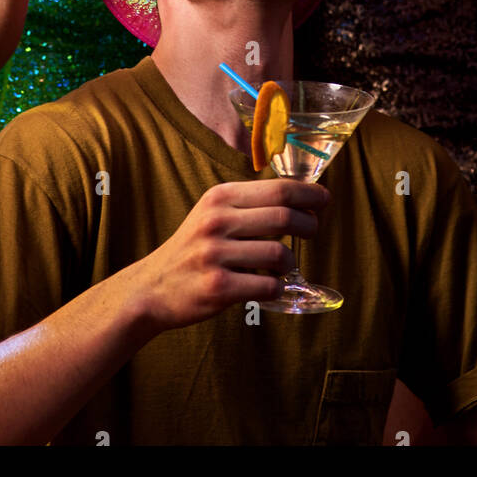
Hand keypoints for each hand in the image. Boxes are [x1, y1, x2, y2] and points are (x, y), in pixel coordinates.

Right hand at [139, 179, 329, 329]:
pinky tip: (270, 286)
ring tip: (283, 267)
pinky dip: (277, 288)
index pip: (278, 188)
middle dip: (309, 224)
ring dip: (290, 263)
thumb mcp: (212, 214)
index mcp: (219, 197)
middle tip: (312, 231)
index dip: (309, 194)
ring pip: (279, 254)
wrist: (152, 288)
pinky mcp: (218, 287)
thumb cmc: (193, 249)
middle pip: (284, 216)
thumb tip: (301, 196)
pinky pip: (267, 286)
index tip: (324, 200)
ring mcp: (215, 254)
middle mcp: (216, 221)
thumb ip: (248, 204)